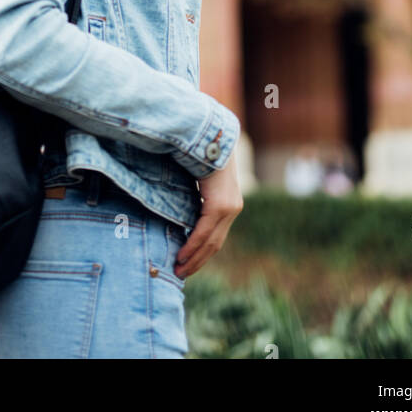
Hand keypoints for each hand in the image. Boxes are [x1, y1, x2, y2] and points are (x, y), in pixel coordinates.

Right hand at [174, 143, 242, 278]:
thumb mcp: (203, 181)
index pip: (217, 237)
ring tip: (179, 270)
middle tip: (182, 274)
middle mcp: (232, 209)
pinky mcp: (220, 205)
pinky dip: (192, 245)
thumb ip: (199, 198)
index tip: (190, 265)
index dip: (203, 253)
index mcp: (230, 205)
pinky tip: (182, 255)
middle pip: (215, 244)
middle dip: (198, 261)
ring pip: (210, 242)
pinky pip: (204, 232)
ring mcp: (228, 208)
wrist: (213, 137)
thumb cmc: (202, 156)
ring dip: (193, 258)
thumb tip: (185, 209)